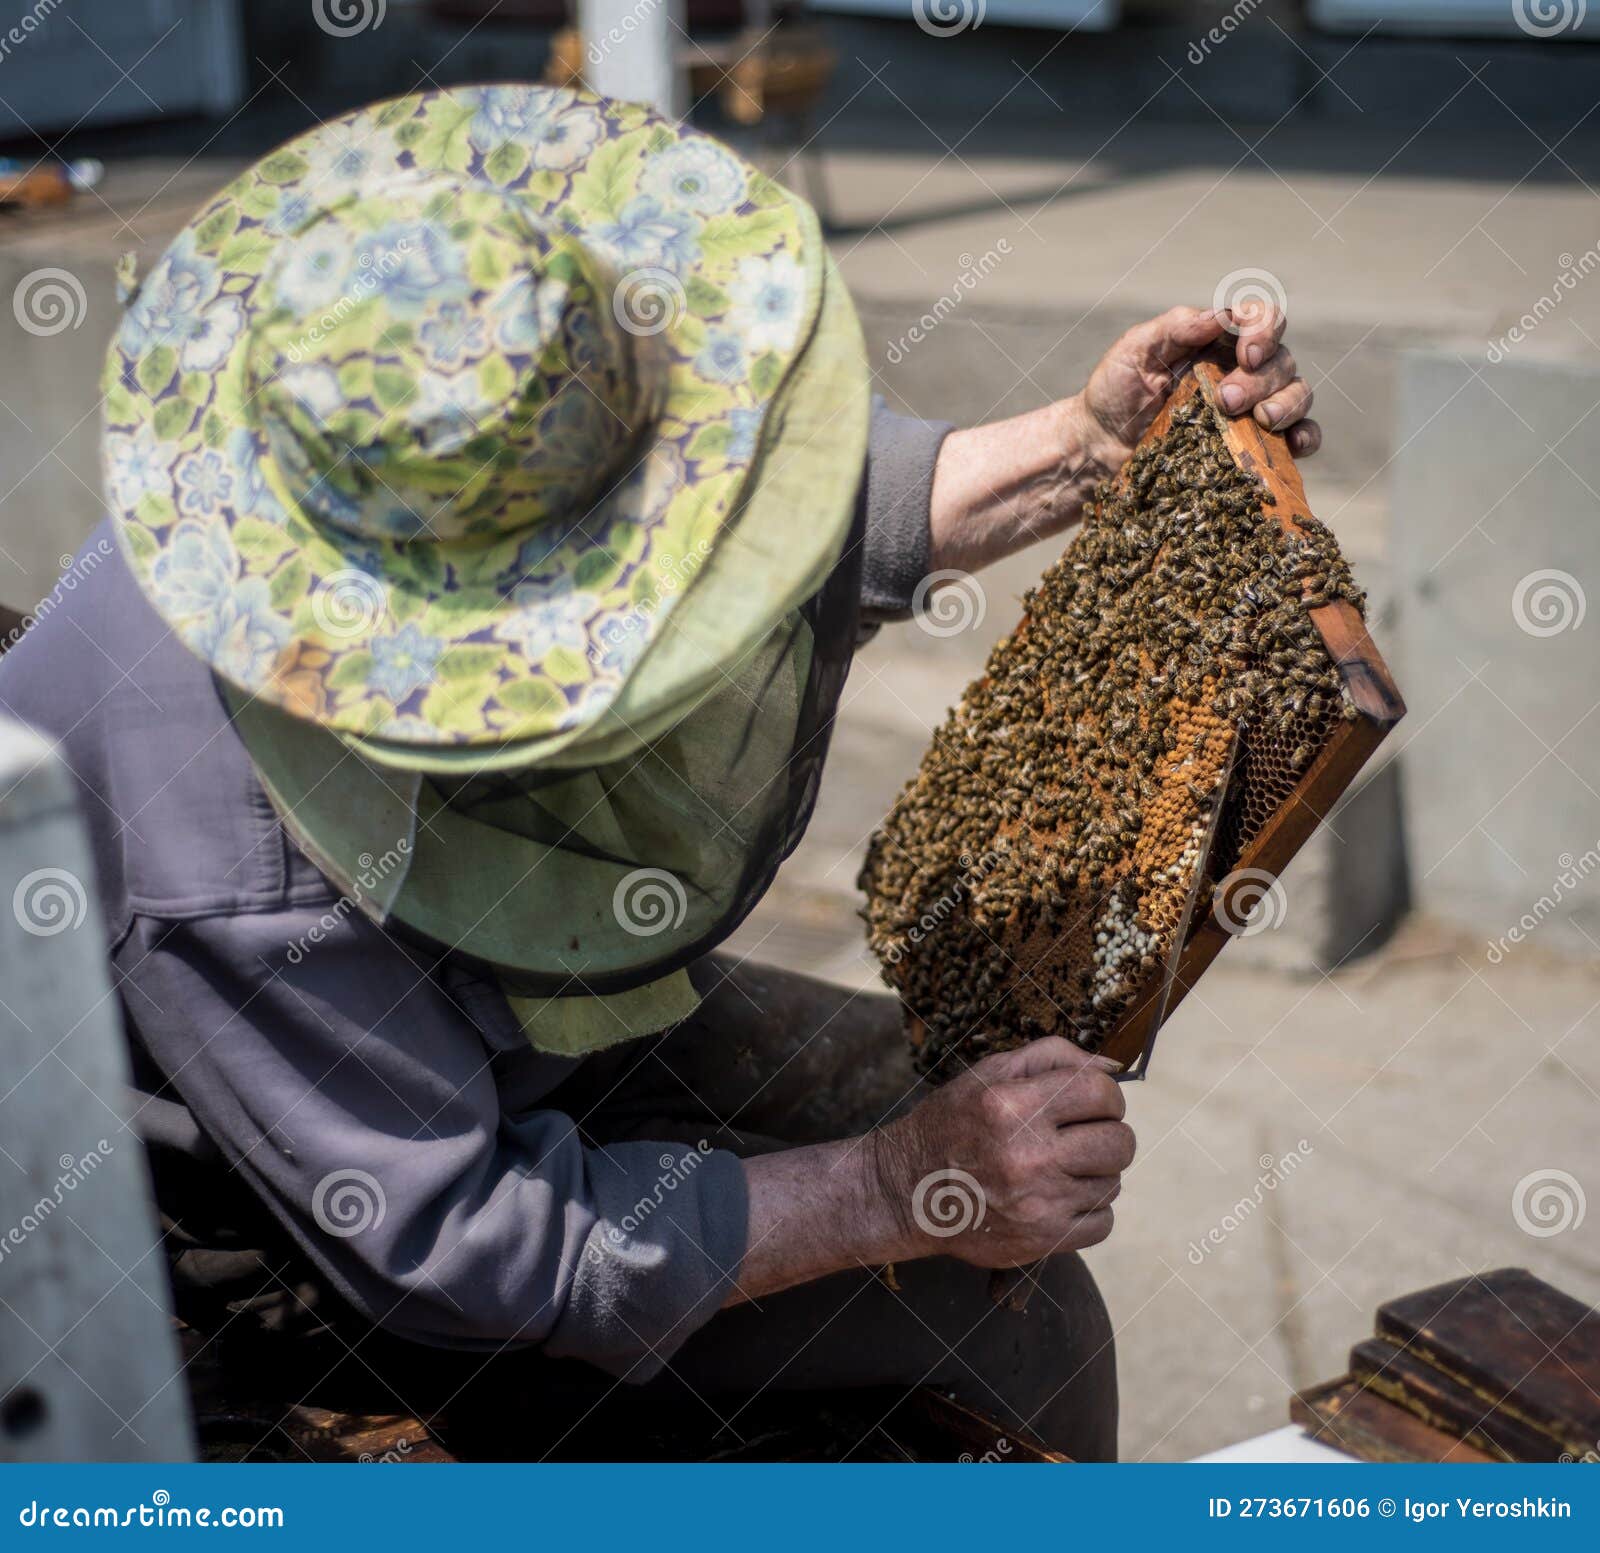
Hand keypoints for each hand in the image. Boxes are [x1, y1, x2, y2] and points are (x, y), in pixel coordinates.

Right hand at [870, 1037, 1135, 1267]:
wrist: (906, 1193)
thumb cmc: (950, 1124)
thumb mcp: (987, 1073)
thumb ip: (1051, 1056)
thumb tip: (1110, 1066)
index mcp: (1013, 1105)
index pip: (1102, 1092)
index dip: (1105, 1095)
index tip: (1089, 1103)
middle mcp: (1029, 1154)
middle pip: (1119, 1142)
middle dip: (1107, 1134)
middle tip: (1080, 1136)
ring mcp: (1039, 1202)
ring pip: (1113, 1183)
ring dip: (1095, 1173)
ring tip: (1060, 1168)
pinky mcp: (1043, 1240)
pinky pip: (1103, 1222)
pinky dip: (1089, 1210)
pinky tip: (1059, 1198)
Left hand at [926, 297, 1318, 574]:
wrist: (1098, 449)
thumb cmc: (1113, 393)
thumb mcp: (1134, 350)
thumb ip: (1176, 327)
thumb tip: (1221, 315)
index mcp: (1218, 341)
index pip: (1264, 319)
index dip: (1266, 331)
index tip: (1245, 353)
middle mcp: (1242, 371)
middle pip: (1281, 361)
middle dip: (1261, 379)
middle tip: (1226, 401)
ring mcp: (1251, 410)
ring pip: (1297, 395)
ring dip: (1287, 404)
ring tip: (1260, 420)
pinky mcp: (1252, 447)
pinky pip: (1299, 437)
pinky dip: (1306, 437)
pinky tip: (1293, 444)